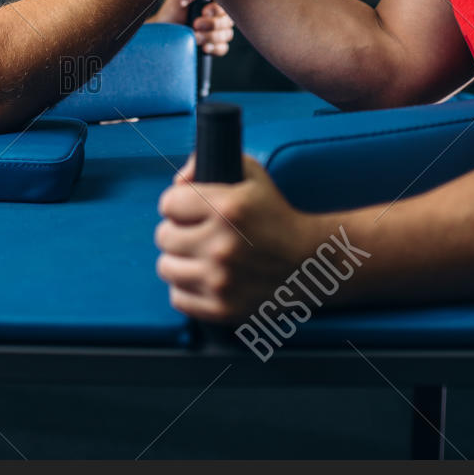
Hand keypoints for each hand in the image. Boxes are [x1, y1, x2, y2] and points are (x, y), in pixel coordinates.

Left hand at [147, 0, 234, 55]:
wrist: (160, 32)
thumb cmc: (171, 12)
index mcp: (213, 2)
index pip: (227, 5)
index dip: (218, 10)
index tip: (204, 12)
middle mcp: (217, 17)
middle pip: (228, 21)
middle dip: (212, 24)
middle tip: (195, 24)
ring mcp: (216, 32)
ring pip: (227, 35)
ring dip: (211, 36)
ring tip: (195, 36)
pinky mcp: (213, 47)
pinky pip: (223, 49)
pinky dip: (215, 48)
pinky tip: (204, 47)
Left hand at [155, 155, 324, 322]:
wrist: (310, 263)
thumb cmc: (276, 216)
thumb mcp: (251, 176)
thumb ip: (207, 166)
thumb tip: (177, 180)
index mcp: (228, 209)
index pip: (168, 203)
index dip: (179, 204)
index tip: (190, 209)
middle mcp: (221, 246)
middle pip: (163, 236)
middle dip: (178, 231)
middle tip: (197, 233)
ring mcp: (221, 281)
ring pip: (166, 267)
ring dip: (179, 260)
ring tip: (199, 255)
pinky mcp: (221, 308)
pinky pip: (178, 297)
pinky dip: (187, 288)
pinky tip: (204, 278)